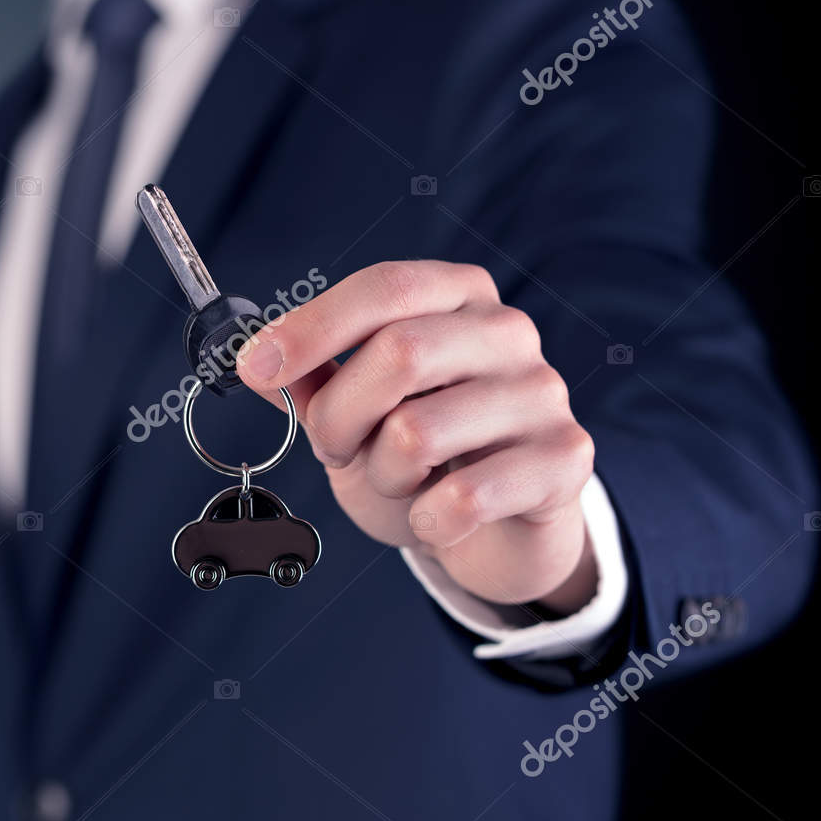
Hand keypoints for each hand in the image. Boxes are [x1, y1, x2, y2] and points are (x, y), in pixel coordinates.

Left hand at [235, 260, 597, 611]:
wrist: (498, 533)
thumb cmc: (424, 462)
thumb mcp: (357, 415)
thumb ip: (313, 382)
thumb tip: (256, 359)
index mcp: (457, 297)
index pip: (384, 287)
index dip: (312, 327)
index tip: (255, 368)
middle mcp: (507, 332)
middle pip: (400, 353)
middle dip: (339, 416)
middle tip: (332, 449)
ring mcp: (544, 393)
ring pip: (420, 432)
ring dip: (382, 475)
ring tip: (399, 483)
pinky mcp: (565, 460)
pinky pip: (464, 497)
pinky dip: (427, 519)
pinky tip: (437, 517)